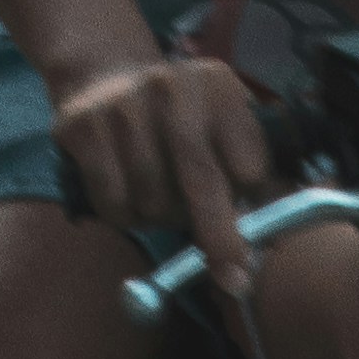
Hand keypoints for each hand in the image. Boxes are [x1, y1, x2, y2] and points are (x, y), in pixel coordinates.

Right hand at [48, 46, 275, 285]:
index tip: (262, 240)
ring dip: (162, 218)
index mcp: (217, 85)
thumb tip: (274, 236)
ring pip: (154, 202)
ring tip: (161, 196)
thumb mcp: (223, 121)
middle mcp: (171, 87)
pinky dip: (125, 215)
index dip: (253, 205)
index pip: (247, 161)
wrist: (103, 78)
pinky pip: (114, 204)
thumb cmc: (179, 117)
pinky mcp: (84, 128)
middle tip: (234, 279)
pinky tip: (128, 191)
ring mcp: (123, 106)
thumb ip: (252, 169)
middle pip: (202, 180)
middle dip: (220, 238)